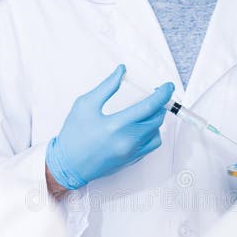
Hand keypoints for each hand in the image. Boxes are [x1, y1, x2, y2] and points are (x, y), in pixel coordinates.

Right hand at [46, 64, 174, 189]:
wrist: (69, 165)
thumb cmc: (74, 135)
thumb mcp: (86, 104)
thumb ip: (107, 86)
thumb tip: (121, 71)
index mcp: (117, 125)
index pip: (150, 106)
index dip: (163, 94)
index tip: (167, 86)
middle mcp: (128, 140)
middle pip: (157, 119)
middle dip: (159, 104)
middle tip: (155, 95)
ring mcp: (132, 152)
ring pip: (157, 133)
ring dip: (155, 119)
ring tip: (146, 112)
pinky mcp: (132, 160)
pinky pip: (151, 145)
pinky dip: (151, 133)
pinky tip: (141, 126)